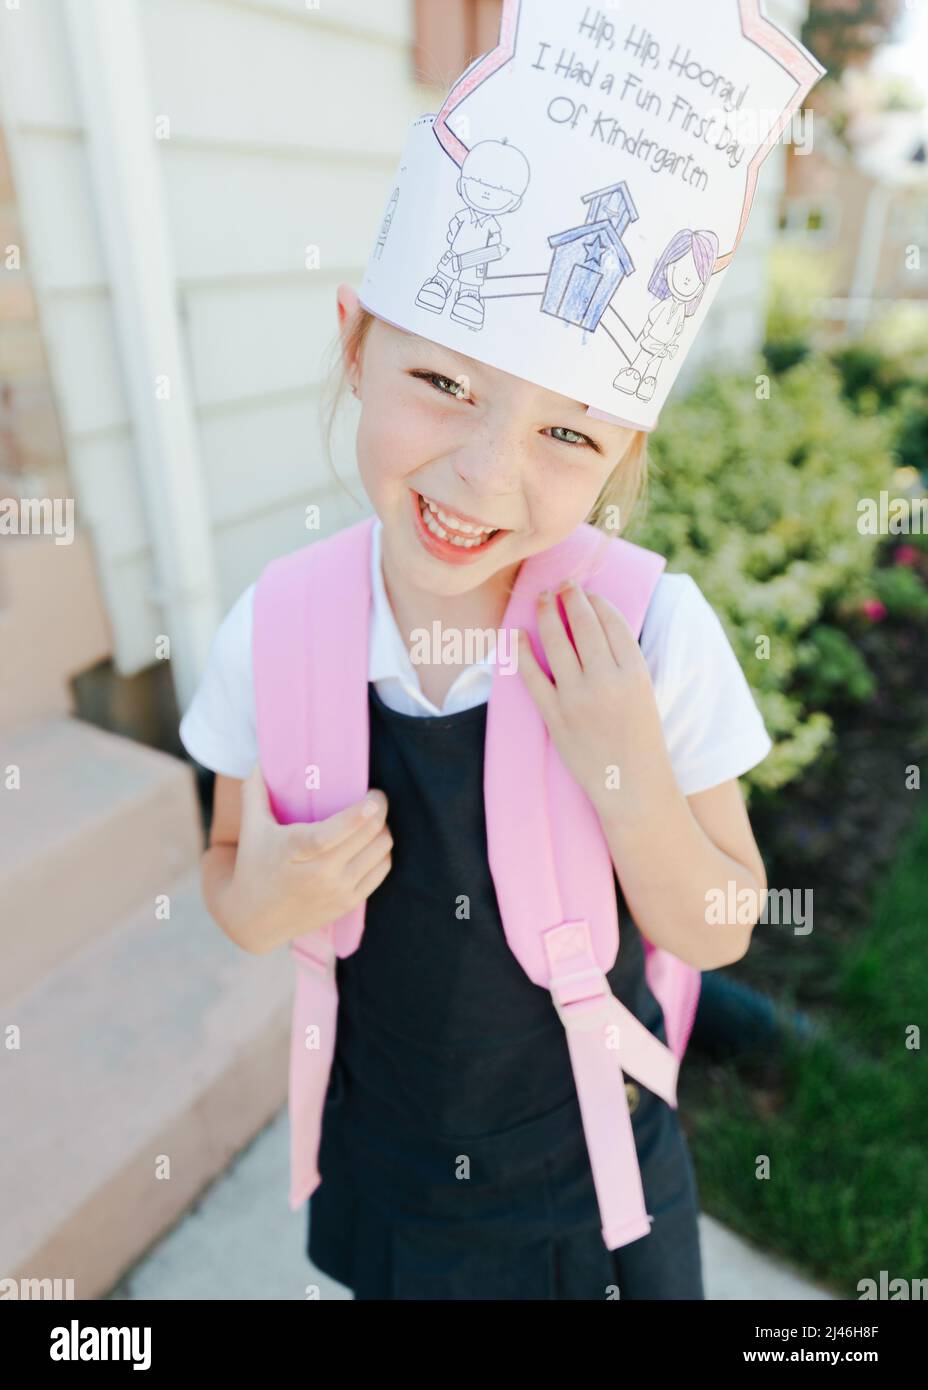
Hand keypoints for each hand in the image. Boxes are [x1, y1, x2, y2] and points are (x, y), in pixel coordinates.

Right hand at [222, 764, 392, 954]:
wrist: (253, 920)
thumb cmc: (254, 865)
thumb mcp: (251, 829)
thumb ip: (254, 792)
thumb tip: (258, 760)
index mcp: (295, 851)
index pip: (330, 835)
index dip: (357, 817)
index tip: (373, 800)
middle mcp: (320, 874)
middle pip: (366, 837)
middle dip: (378, 812)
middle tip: (374, 797)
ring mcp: (337, 890)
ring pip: (380, 851)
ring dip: (381, 830)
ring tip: (372, 820)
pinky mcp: (349, 902)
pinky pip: (382, 870)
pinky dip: (382, 852)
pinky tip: (373, 842)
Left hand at [516, 582, 676, 824]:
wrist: (632, 785)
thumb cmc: (640, 738)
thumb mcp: (644, 692)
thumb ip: (622, 660)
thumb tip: (597, 622)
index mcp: (635, 672)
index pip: (611, 621)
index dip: (596, 600)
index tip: (587, 590)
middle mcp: (606, 680)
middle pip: (583, 624)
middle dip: (571, 597)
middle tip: (561, 584)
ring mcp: (578, 699)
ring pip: (556, 642)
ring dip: (547, 613)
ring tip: (542, 598)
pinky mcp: (555, 717)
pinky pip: (532, 676)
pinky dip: (521, 651)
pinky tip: (516, 634)